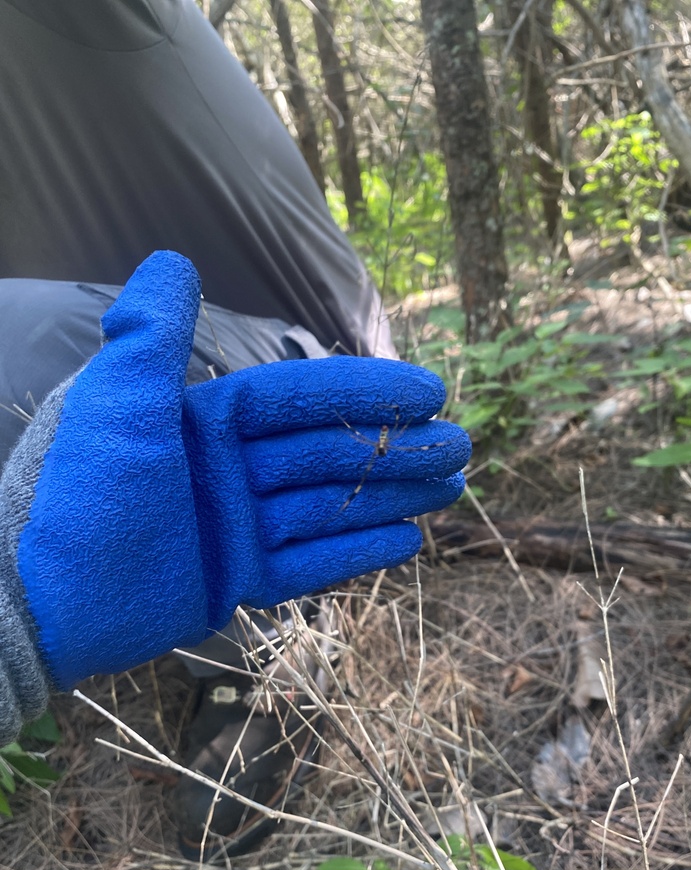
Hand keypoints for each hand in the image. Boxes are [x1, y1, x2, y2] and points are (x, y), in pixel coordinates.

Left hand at [11, 251, 469, 687]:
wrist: (38, 600)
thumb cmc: (76, 494)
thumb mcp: (113, 404)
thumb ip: (150, 335)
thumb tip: (173, 261)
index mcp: (206, 422)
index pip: (303, 399)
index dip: (367, 392)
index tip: (431, 390)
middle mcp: (228, 471)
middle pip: (329, 454)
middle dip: (396, 450)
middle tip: (461, 449)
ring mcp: (236, 528)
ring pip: (329, 507)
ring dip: (390, 497)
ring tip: (450, 489)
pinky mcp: (236, 581)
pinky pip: (308, 565)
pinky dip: (355, 554)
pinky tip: (405, 542)